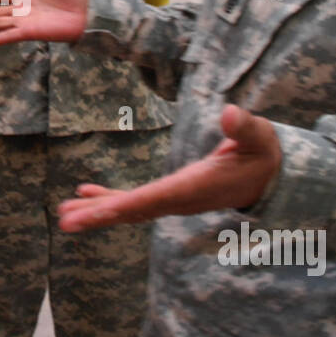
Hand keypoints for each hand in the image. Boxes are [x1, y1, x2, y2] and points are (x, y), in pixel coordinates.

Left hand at [57, 105, 281, 231]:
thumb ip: (244, 127)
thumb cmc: (263, 153)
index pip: (152, 199)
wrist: (271, 177)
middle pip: (134, 210)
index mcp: (194, 187)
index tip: (93, 215)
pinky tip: (85, 194)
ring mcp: (174, 200)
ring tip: (64, 215)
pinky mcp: (171, 195)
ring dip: (98, 211)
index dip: (121, 206)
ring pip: (130, 209)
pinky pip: (135, 202)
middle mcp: (180, 199)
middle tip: (65, 223)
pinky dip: (109, 200)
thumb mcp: (259, 136)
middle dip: (99, 216)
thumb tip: (229, 113)